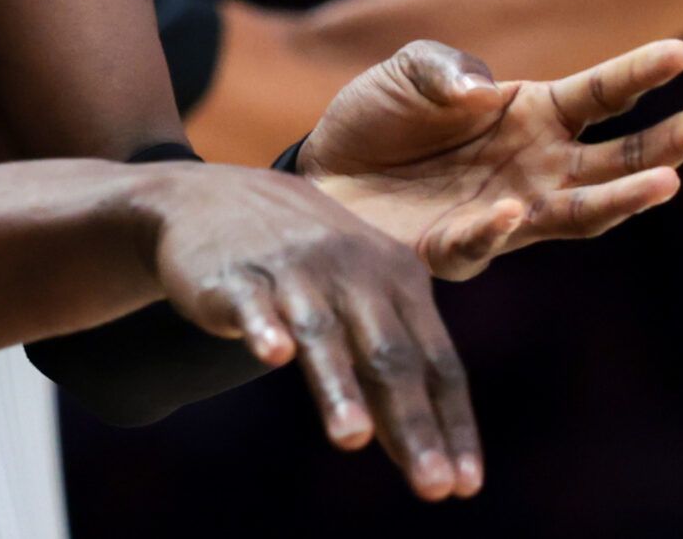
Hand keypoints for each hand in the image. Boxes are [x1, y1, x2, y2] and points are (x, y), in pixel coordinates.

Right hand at [143, 165, 482, 500]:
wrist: (216, 196)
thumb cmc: (307, 263)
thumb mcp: (361, 296)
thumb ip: (391, 368)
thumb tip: (427, 456)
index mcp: (398, 278)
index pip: (437, 360)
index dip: (451, 423)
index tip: (466, 486)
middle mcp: (354, 272)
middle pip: (390, 355)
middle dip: (413, 424)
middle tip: (433, 486)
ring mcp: (295, 270)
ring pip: (323, 334)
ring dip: (339, 387)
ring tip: (354, 440)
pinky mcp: (238, 276)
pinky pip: (254, 306)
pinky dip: (264, 329)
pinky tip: (272, 355)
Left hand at [298, 38, 682, 280]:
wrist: (319, 175)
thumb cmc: (379, 117)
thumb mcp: (410, 70)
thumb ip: (444, 70)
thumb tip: (486, 94)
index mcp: (535, 113)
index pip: (603, 92)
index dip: (642, 72)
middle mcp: (537, 167)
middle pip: (620, 157)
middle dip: (676, 139)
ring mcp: (506, 212)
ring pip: (580, 214)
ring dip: (623, 200)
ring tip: (665, 181)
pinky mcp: (456, 249)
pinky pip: (483, 243)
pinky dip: (496, 229)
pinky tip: (512, 210)